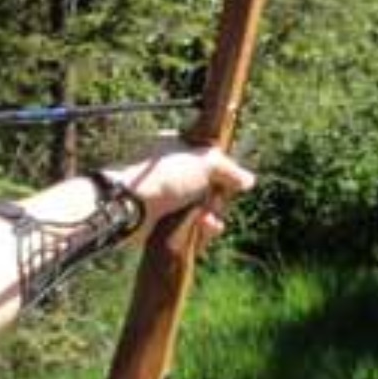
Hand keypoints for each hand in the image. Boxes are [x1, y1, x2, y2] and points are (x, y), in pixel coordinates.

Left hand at [104, 146, 256, 241]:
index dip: (221, 169)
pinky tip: (203, 231)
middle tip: (216, 202)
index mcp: (173, 147)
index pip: (206, 156)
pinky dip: (199, 231)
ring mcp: (165, 198)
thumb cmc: (164, 177)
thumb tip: (248, 180)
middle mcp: (169, 172)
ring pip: (200, 210)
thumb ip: (228, 170)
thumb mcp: (205, 163)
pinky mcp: (162, 222)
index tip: (231, 179)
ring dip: (210, 217)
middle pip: (207, 186)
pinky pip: (189, 228)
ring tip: (207, 221)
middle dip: (217, 198)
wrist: (129, 208)